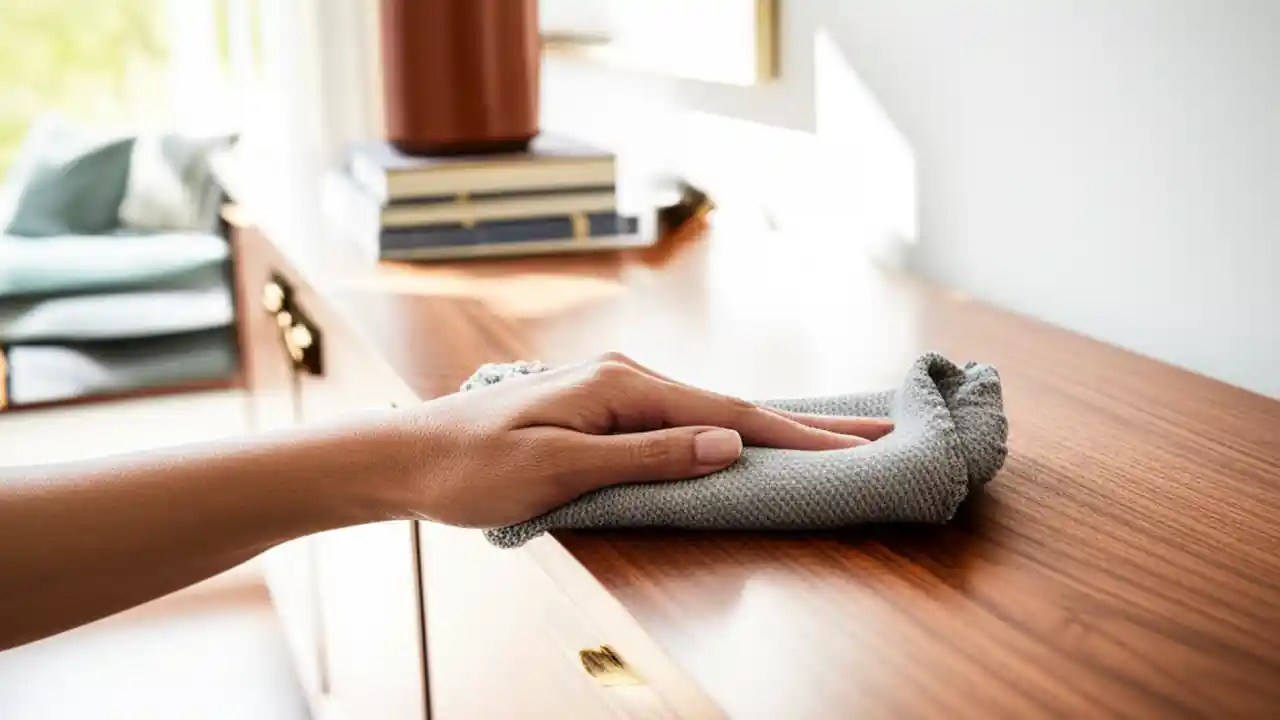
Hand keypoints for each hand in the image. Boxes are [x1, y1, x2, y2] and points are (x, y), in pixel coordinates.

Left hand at [383, 353, 892, 527]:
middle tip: (873, 431)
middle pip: (729, 407)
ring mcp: (613, 391)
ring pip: (706, 413)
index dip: (796, 436)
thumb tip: (729, 444)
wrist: (405, 456)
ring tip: (826, 440)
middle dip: (802, 425)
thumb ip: (647, 456)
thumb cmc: (473, 467)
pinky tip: (743, 439)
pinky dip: (723, 432)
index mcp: (622, 387)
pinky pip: (677, 421)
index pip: (728, 415)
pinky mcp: (600, 409)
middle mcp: (625, 378)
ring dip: (767, 429)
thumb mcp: (559, 467)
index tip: (859, 445)